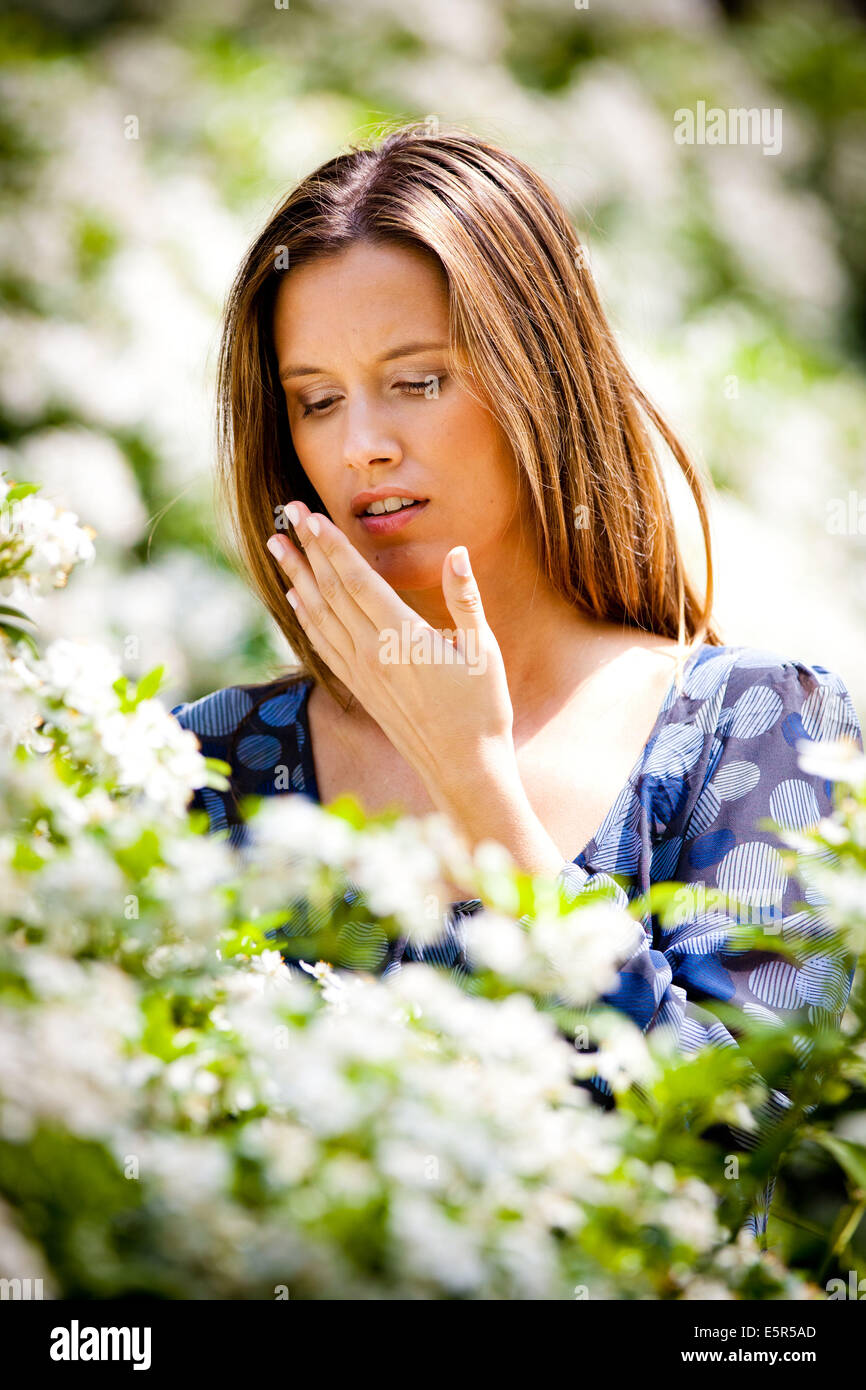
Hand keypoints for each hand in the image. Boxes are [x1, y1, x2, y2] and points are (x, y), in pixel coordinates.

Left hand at [265, 501, 516, 809]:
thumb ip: (466, 600)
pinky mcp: (359, 688)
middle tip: (286, 513)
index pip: (357, 582)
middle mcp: (371, 654)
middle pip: (330, 591)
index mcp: (401, 638)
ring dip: (296, 577)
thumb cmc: (481, 710)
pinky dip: (305, 616)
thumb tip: (458, 553)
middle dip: (307, 550)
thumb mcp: (483, 651)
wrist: (462, 768)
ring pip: (319, 615)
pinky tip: (295, 598)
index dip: (333, 547)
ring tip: (277, 546)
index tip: (312, 518)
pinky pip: (323, 644)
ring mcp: (360, 672)